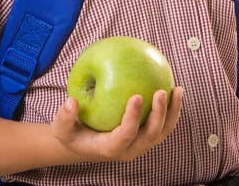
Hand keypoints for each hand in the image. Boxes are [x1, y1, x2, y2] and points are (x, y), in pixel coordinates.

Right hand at [51, 87, 182, 162]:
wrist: (84, 143)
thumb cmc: (73, 133)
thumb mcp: (62, 128)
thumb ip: (64, 117)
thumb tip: (70, 102)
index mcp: (110, 148)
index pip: (126, 135)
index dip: (133, 118)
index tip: (137, 96)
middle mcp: (130, 149)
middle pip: (150, 134)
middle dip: (159, 114)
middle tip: (160, 92)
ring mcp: (142, 144)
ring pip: (163, 131)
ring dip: (173, 111)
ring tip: (177, 89)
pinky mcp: (148, 136)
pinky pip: (164, 124)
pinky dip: (172, 109)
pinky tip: (175, 89)